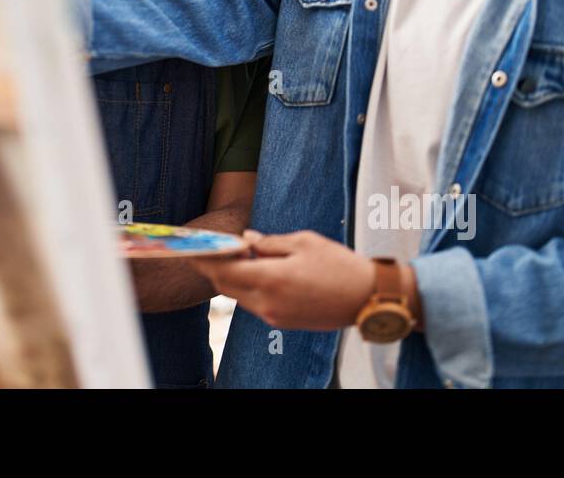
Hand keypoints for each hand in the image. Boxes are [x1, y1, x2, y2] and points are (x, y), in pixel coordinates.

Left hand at [190, 229, 377, 330]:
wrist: (368, 298)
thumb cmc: (340, 265)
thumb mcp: (304, 242)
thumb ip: (270, 242)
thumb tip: (247, 240)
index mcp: (272, 279)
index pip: (224, 270)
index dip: (207, 258)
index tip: (195, 246)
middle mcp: (268, 302)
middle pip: (226, 286)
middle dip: (214, 267)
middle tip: (210, 248)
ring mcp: (275, 316)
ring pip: (239, 296)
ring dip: (232, 277)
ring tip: (236, 255)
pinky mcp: (283, 323)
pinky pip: (254, 303)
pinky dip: (248, 287)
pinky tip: (255, 270)